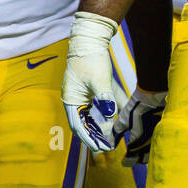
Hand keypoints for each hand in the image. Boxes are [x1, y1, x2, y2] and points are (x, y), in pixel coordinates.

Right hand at [62, 11, 121, 153]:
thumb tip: (111, 115)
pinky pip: (98, 108)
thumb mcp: (100, 79)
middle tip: (109, 147)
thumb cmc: (91, 58)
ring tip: (113, 139)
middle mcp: (75, 100)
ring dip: (101, 128)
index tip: (100, 148)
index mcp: (71, 100)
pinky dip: (106, 115)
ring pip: (91, 117)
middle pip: (85, 124)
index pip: (78, 126)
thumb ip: (105, 98)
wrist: (90, 39)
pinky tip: (117, 122)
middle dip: (96, 136)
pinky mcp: (90, 90)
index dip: (89, 139)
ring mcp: (82, 96)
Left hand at [113, 88, 166, 164]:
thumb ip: (116, 134)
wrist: (154, 95)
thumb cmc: (137, 107)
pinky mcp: (164, 130)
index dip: (126, 161)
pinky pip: (159, 143)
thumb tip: (110, 145)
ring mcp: (158, 137)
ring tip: (141, 150)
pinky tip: (151, 141)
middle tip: (133, 157)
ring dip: (146, 153)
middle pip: (144, 158)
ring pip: (153, 152)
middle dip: (138, 159)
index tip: (123, 161)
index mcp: (138, 142)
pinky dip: (153, 145)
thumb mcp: (123, 120)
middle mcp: (149, 143)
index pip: (132, 159)